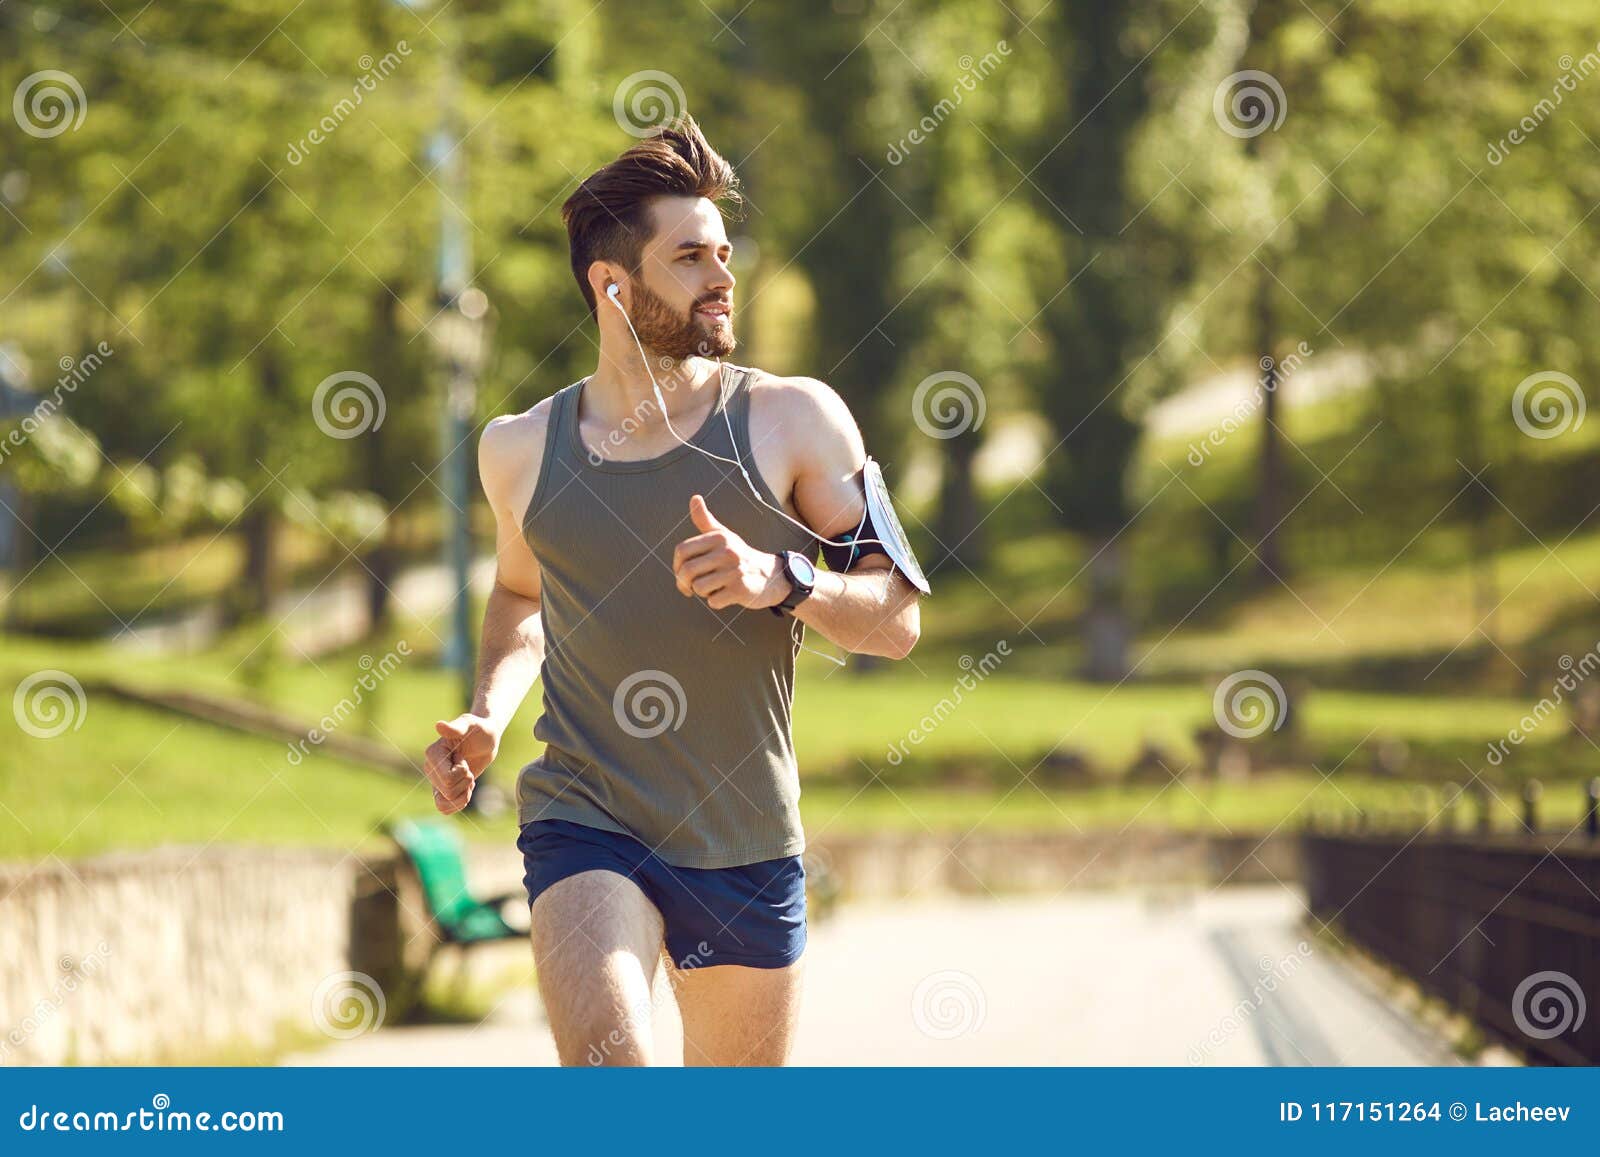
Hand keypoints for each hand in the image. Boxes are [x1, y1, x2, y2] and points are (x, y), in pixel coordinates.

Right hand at [424, 714, 499, 814]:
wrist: (485, 740)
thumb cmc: (480, 729)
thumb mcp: (472, 725)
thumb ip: (456, 727)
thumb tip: (439, 725)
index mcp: (433, 753)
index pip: (447, 778)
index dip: (463, 772)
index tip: (464, 756)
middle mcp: (429, 768)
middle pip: (448, 791)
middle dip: (466, 781)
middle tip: (468, 765)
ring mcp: (434, 780)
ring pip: (446, 803)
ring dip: (463, 794)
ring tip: (467, 778)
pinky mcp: (441, 790)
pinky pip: (444, 809)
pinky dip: (459, 803)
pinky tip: (466, 788)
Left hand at [671, 494, 787, 610]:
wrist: (771, 575)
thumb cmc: (739, 555)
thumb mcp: (723, 535)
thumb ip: (705, 520)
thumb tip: (694, 497)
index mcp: (719, 537)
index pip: (681, 551)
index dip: (676, 565)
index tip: (681, 572)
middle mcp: (727, 551)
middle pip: (687, 571)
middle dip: (684, 583)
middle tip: (689, 587)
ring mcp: (735, 571)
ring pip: (699, 588)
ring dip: (701, 593)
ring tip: (712, 587)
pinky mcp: (741, 590)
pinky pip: (713, 601)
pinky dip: (716, 602)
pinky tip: (725, 595)